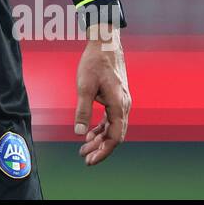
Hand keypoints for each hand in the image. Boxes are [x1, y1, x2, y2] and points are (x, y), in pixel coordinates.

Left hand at [73, 25, 130, 165]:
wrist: (105, 43)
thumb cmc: (95, 62)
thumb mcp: (84, 86)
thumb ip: (82, 111)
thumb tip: (79, 133)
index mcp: (119, 105)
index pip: (114, 137)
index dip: (103, 151)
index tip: (89, 160)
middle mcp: (124, 106)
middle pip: (115, 135)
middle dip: (100, 148)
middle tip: (84, 157)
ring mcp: (122, 102)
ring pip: (113, 127)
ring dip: (99, 138)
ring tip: (84, 148)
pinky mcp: (117, 97)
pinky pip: (111, 118)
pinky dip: (101, 127)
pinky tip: (90, 132)